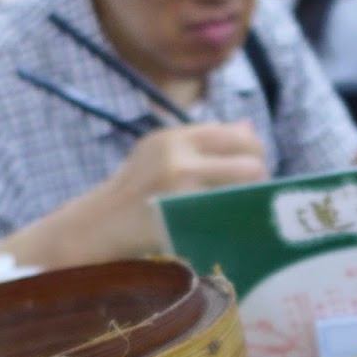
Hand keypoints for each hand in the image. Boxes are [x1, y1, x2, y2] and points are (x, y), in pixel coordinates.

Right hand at [89, 121, 269, 255]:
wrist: (96, 226)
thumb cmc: (135, 192)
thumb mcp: (162, 154)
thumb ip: (203, 143)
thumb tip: (249, 126)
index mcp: (176, 137)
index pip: (239, 137)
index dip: (257, 155)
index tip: (255, 172)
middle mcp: (178, 157)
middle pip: (251, 166)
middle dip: (260, 184)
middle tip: (254, 199)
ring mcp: (178, 191)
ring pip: (243, 195)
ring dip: (251, 205)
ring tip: (244, 214)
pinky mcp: (177, 221)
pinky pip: (224, 221)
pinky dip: (234, 225)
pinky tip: (229, 230)